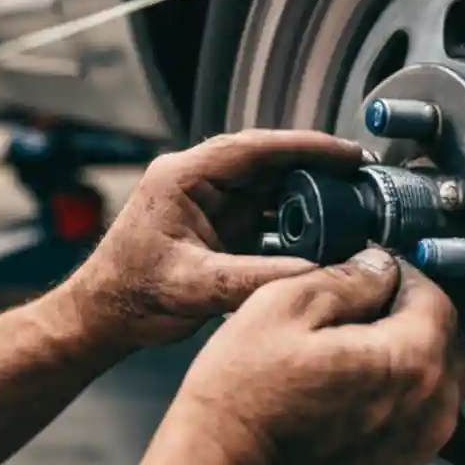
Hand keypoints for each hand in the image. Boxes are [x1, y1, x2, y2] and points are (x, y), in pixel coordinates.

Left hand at [65, 129, 363, 348]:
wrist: (102, 317)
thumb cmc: (128, 295)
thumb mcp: (195, 287)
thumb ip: (255, 278)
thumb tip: (314, 273)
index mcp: (183, 178)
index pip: (255, 148)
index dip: (306, 147)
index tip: (347, 154)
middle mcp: (198, 183)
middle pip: (270, 163)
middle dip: (317, 169)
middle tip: (362, 179)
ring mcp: (209, 204)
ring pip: (271, 188)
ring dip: (309, 196)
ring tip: (353, 206)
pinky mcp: (218, 228)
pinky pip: (265, 216)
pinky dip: (295, 222)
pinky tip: (325, 235)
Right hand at [167, 247, 464, 464]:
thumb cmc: (244, 397)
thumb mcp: (284, 305)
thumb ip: (347, 278)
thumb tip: (378, 266)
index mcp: (410, 361)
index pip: (435, 296)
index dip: (402, 272)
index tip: (369, 266)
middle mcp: (431, 406)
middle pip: (446, 334)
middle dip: (411, 308)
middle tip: (363, 296)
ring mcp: (419, 439)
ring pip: (440, 370)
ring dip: (411, 344)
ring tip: (356, 334)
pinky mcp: (401, 459)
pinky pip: (425, 404)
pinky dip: (405, 380)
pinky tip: (356, 372)